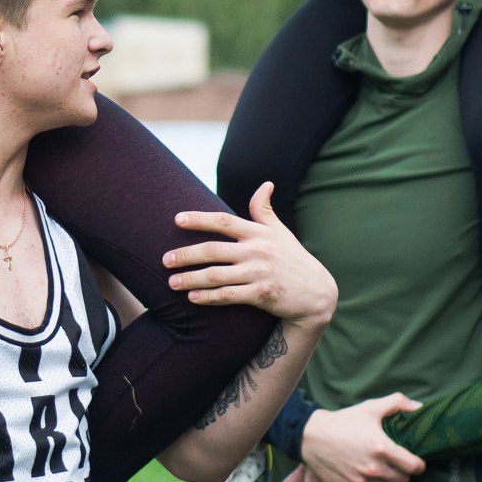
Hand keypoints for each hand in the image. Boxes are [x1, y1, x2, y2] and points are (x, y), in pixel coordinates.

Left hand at [164, 182, 335, 327]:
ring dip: (191, 278)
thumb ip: (265, 210)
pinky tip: (192, 297)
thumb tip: (265, 183)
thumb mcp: (281, 232)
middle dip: (185, 254)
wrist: (317, 294)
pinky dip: (209, 297)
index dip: (199, 219)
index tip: (177, 219)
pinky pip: (229, 295)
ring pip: (217, 275)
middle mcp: (257, 251)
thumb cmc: (294, 259)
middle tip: (164, 259)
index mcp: (259, 233)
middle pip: (213, 250)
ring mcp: (259, 273)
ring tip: (171, 282)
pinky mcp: (261, 295)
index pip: (223, 221)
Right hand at [299, 395, 426, 481]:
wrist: (312, 437)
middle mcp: (374, 469)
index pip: (415, 467)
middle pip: (404, 481)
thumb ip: (397, 403)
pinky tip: (371, 478)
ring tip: (384, 470)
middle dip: (404, 472)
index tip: (414, 460)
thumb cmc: (343, 421)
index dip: (419, 464)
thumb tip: (419, 407)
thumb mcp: (370, 408)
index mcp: (382, 448)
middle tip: (397, 463)